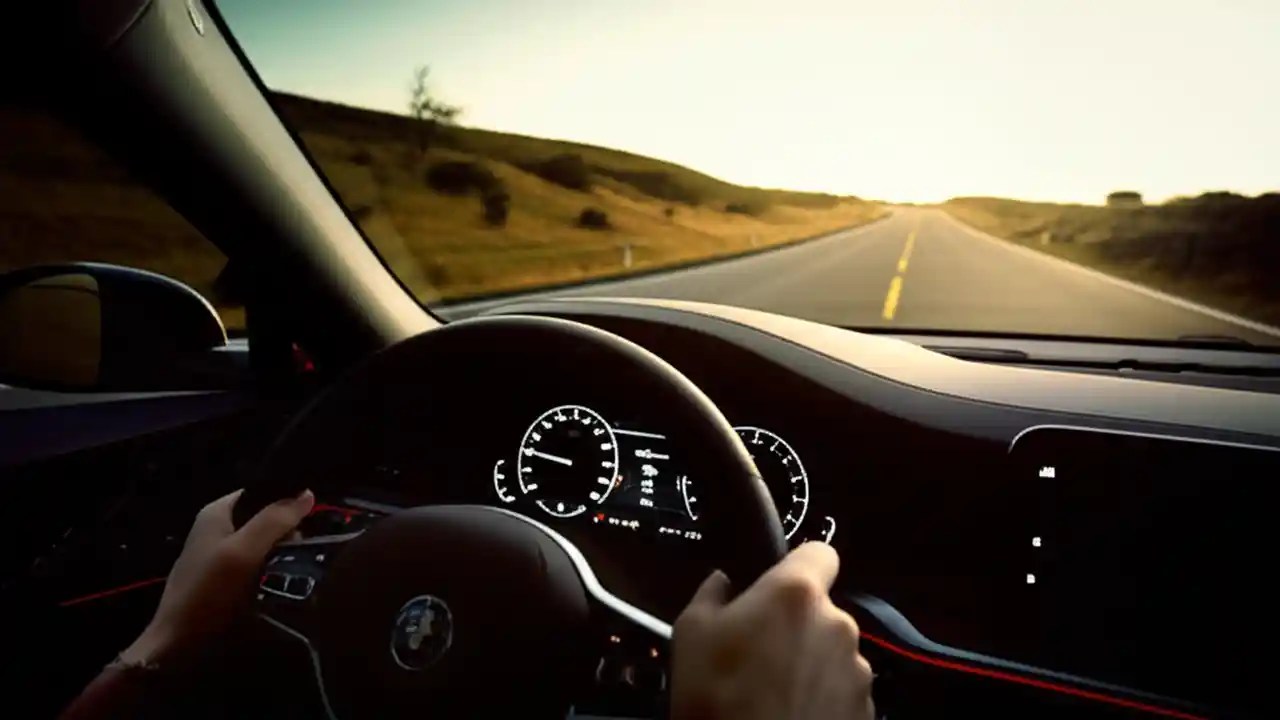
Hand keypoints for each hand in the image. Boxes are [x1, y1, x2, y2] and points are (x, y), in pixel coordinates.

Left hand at [120, 489, 314, 665]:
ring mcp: (220, 554)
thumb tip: (308, 493)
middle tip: (306, 547)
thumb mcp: (244, 551)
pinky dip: (274, 567)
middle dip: (288, 528)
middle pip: (264, 515)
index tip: (314, 515)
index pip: (261, 490)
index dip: (287, 499)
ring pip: (264, 541)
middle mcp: (217, 527)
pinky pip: (258, 563)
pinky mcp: (226, 578)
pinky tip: (286, 579)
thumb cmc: (209, 592)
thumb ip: (274, 520)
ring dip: (284, 550)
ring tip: (303, 563)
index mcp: (217, 512)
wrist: (179, 645)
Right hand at [671, 542, 873, 719]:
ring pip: (834, 651)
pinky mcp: (865, 709)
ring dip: (813, 662)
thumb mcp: (690, 634)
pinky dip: (824, 697)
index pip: (821, 553)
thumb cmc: (715, 694)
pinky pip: (843, 689)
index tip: (778, 588)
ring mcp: (858, 670)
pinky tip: (793, 713)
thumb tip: (723, 582)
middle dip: (798, 625)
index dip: (800, 566)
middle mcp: (838, 624)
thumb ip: (711, 595)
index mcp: (796, 594)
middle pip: (823, 610)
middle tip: (761, 652)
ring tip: (776, 691)